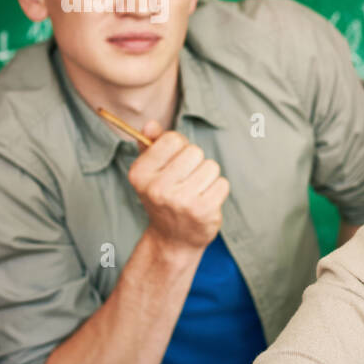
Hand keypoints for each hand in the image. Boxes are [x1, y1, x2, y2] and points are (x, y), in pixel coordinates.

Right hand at [127, 120, 229, 250]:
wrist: (173, 239)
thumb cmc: (164, 197)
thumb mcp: (151, 172)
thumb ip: (150, 145)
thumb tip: (151, 124)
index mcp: (140, 173)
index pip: (172, 140)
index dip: (179, 147)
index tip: (175, 161)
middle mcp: (157, 188)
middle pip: (194, 151)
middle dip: (195, 162)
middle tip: (186, 180)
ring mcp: (181, 201)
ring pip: (211, 166)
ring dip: (207, 176)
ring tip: (195, 191)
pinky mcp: (203, 211)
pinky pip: (222, 183)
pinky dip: (217, 190)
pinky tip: (205, 201)